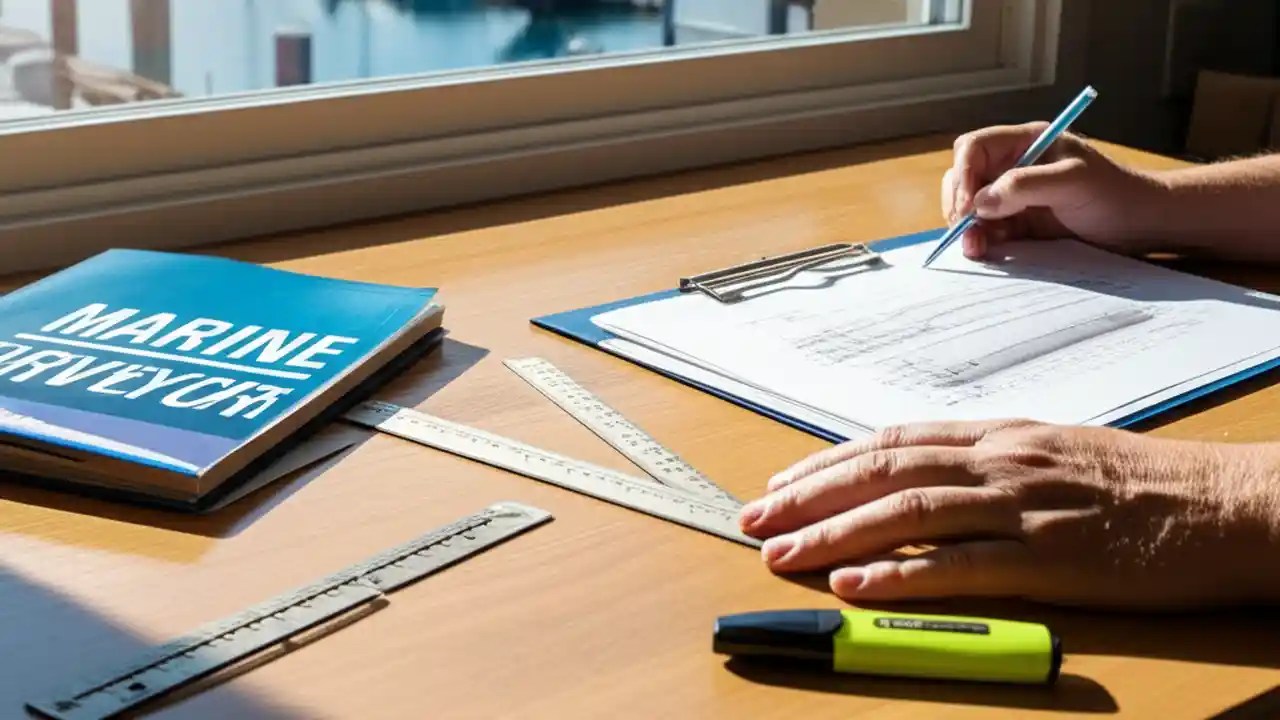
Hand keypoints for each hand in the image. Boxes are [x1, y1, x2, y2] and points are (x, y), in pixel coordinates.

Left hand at [739, 420, 1279, 608]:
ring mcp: (1022, 508)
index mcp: (999, 436)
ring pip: (907, 512)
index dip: (827, 463)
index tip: (781, 485)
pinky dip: (901, 575)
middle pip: (883, 470)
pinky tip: (855, 586)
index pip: (892, 441)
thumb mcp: (1054, 453)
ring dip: (834, 534)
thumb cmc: (1143, 483)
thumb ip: (987, 462)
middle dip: (810, 496)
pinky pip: (960, 566)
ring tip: (781, 553)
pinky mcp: (1050, 560)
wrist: (1225, 505)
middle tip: (754, 520)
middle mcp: (1000, 462)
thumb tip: (923, 476)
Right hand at [943, 123, 1164, 259]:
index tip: (968, 206)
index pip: (974, 148)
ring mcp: (1014, 197)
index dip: (964, 174)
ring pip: (971, 207)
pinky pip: (987, 230)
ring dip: (966, 227)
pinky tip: (984, 252)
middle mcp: (1014, 166)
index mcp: (1025, 142)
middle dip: (959, 203)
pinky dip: (980, 241)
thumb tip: (980, 203)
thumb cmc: (1114, 193)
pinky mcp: (1019, 224)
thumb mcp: (1073, 181)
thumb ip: (1025, 186)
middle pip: (964, 177)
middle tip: (966, 229)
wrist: (1141, 225)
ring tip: (975, 248)